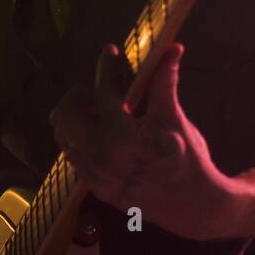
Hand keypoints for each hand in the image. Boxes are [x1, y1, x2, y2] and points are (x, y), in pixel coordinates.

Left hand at [48, 42, 240, 239]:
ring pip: (64, 137)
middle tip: (99, 93)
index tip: (110, 52)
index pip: (103, 92)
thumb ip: (165, 83)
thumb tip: (173, 48)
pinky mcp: (94, 188)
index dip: (106, 67)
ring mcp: (94, 175)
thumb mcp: (175, 118)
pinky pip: (75, 156)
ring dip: (79, 120)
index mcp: (120, 136)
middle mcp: (100, 156)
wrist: (192, 206)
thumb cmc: (187, 159)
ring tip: (103, 114)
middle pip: (62, 114)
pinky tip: (106, 136)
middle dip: (78, 97)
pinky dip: (84, 140)